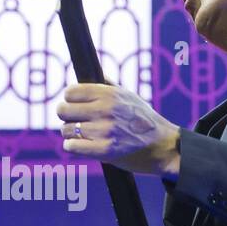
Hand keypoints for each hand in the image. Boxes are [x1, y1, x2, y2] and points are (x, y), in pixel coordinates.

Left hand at [57, 83, 180, 178]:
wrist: (163, 146)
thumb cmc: (145, 120)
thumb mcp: (129, 96)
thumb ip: (108, 86)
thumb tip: (92, 74)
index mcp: (109, 94)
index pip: (71, 92)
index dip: (70, 99)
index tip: (74, 105)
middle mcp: (105, 110)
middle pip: (63, 110)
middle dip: (67, 116)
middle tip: (74, 121)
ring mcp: (104, 131)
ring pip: (66, 129)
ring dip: (70, 133)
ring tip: (82, 135)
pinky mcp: (104, 151)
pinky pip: (72, 146)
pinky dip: (72, 146)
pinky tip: (80, 145)